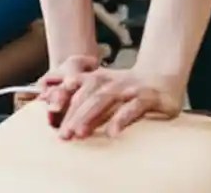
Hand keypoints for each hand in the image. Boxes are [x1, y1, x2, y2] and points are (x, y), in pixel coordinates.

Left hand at [40, 55, 183, 138]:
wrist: (162, 75)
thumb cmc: (127, 86)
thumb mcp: (102, 86)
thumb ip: (80, 93)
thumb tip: (48, 101)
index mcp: (96, 79)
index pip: (74, 90)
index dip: (60, 103)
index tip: (49, 118)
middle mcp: (110, 81)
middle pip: (86, 97)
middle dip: (73, 116)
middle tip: (63, 135)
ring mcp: (128, 88)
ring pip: (105, 100)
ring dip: (90, 116)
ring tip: (79, 133)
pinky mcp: (148, 97)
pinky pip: (133, 108)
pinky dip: (121, 119)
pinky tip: (112, 133)